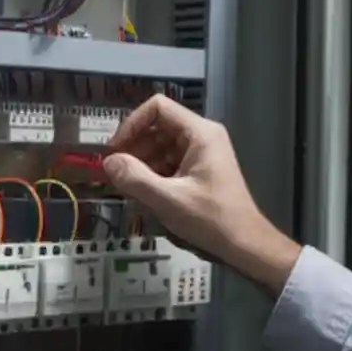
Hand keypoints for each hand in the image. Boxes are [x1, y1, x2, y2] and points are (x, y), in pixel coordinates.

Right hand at [103, 95, 300, 295]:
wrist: (243, 243)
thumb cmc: (211, 218)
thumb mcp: (169, 199)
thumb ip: (135, 178)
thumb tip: (108, 162)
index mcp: (200, 133)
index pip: (158, 107)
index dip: (132, 124)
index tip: (115, 150)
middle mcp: (202, 136)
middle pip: (158, 127)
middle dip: (134, 147)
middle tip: (114, 173)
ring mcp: (202, 153)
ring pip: (161, 146)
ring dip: (141, 162)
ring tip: (126, 186)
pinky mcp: (199, 170)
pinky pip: (169, 162)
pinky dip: (153, 173)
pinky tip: (143, 193)